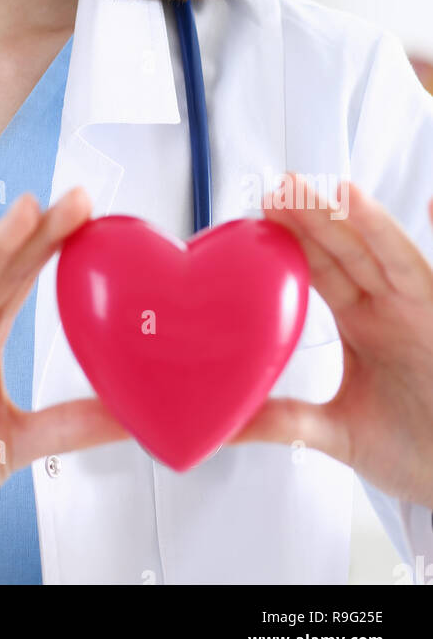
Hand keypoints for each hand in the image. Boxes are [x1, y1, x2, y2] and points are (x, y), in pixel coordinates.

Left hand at [226, 171, 432, 508]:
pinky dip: (429, 235)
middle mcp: (389, 307)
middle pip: (348, 248)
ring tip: (334, 191)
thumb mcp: (338, 432)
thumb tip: (225, 422)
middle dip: (316, 216)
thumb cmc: (415, 452)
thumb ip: (286, 420)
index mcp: (362, 322)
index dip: (295, 239)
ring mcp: (420, 310)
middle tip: (282, 186)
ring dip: (363, 220)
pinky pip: (427, 271)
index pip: (322, 267)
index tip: (261, 212)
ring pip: (387, 253)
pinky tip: (432, 204)